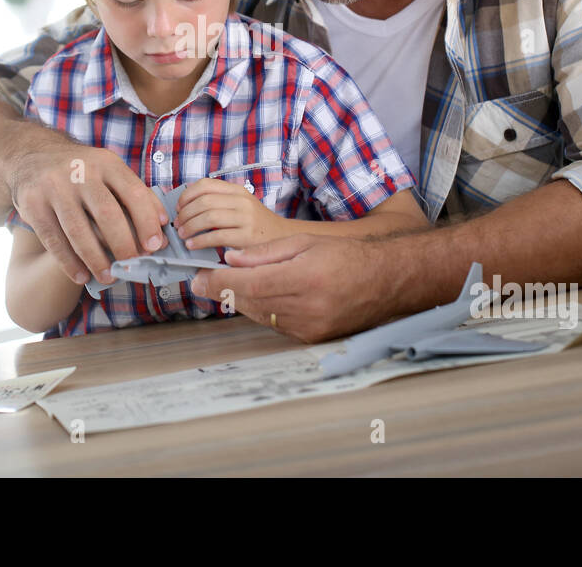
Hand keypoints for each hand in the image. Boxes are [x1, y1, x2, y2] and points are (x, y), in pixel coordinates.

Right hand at [7, 127, 167, 285]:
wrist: (31, 155)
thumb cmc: (82, 171)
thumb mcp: (108, 171)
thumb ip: (134, 194)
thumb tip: (161, 225)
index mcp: (106, 162)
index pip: (133, 193)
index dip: (147, 221)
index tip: (156, 246)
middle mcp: (80, 172)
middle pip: (107, 213)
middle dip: (124, 245)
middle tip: (133, 266)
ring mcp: (54, 187)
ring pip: (79, 230)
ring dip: (97, 259)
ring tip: (110, 277)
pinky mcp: (33, 204)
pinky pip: (53, 238)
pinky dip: (69, 262)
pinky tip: (81, 276)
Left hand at [174, 178, 291, 250]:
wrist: (283, 238)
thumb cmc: (256, 224)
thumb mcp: (241, 205)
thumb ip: (219, 202)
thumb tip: (186, 207)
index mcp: (238, 191)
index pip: (206, 184)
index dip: (187, 195)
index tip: (178, 207)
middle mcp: (242, 201)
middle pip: (204, 201)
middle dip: (185, 213)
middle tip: (177, 224)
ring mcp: (246, 218)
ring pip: (208, 218)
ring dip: (190, 227)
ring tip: (182, 235)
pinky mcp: (247, 237)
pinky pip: (217, 236)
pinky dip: (200, 240)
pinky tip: (193, 245)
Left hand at [189, 232, 406, 343]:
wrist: (385, 281)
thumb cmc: (346, 256)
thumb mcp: (304, 243)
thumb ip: (265, 253)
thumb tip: (231, 260)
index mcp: (304, 278)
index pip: (248, 284)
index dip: (218, 282)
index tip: (197, 278)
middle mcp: (306, 307)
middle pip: (249, 302)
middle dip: (223, 291)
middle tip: (203, 281)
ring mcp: (309, 327)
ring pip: (259, 315)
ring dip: (241, 301)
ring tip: (231, 285)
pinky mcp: (311, 338)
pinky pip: (275, 324)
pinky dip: (263, 310)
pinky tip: (260, 297)